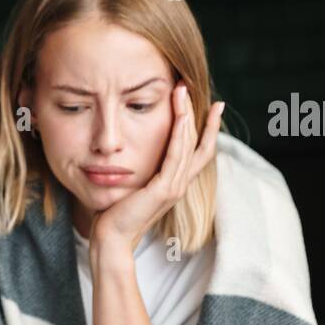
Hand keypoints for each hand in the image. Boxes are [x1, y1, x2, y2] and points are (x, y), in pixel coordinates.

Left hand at [89, 84, 222, 257]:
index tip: (214, 105)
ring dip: (186, 116)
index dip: (208, 128)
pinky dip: (179, 135)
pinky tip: (181, 116)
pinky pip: (175, 157)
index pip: (199, 151)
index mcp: (175, 183)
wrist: (110, 238)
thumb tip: (135, 151)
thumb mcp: (133, 186)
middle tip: (187, 86)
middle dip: (195, 113)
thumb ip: (141, 170)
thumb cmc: (115, 214)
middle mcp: (180, 184)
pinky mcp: (163, 190)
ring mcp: (174, 187)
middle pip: (197, 143)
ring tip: (181, 91)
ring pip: (187, 145)